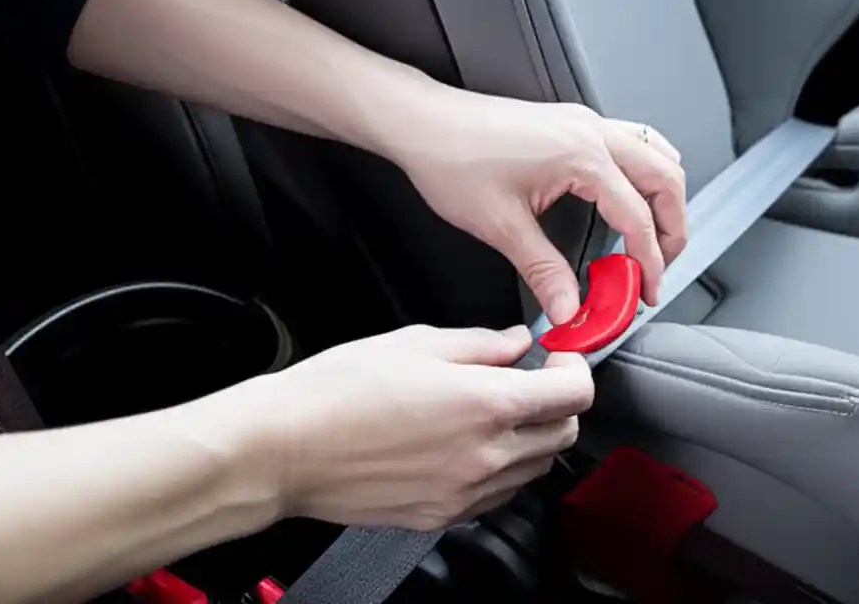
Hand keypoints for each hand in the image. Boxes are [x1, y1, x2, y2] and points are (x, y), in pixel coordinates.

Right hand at [254, 325, 592, 530]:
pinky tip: (470, 446)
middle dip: (559, 403)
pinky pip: (500, 495)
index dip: (575, 369)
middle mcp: (486, 455)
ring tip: (495, 413)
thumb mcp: (416, 343)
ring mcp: (467, 492)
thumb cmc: (337, 392)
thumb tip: (518, 343)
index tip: (559, 359)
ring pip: (537, 468)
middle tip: (532, 381)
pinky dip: (502, 470)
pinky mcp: (444, 515)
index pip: (574, 394)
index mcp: (487, 403)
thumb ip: (481, 344)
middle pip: (564, 434)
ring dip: (532, 438)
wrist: (283, 449)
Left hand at [391, 86, 687, 323]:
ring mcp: (584, 122)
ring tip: (653, 237)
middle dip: (672, 228)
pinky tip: (628, 199)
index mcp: (581, 156)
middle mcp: (591, 132)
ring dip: (663, 197)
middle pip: (666, 180)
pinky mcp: (572, 122)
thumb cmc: (451, 157)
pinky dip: (643, 173)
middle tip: (658, 269)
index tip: (645, 292)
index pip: (638, 217)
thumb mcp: (500, 226)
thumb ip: (544, 271)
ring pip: (656, 154)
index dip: (649, 262)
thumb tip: (569, 307)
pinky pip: (633, 142)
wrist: (420, 121)